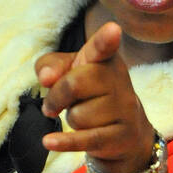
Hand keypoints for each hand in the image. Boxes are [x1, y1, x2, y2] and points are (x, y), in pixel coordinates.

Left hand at [36, 22, 154, 172]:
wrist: (126, 132)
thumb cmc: (91, 94)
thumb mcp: (69, 72)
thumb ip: (51, 65)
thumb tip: (47, 78)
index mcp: (106, 59)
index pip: (103, 47)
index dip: (106, 39)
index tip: (113, 30)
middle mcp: (119, 80)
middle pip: (74, 84)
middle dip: (57, 97)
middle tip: (57, 103)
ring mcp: (124, 109)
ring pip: (79, 116)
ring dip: (73, 120)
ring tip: (86, 117)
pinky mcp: (121, 136)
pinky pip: (86, 139)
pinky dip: (65, 142)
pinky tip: (48, 142)